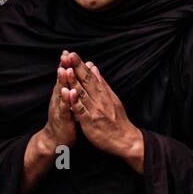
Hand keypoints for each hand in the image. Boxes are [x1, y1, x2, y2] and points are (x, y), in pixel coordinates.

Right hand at [37, 55, 77, 151]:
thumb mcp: (67, 102)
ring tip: (64, 69)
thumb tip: (71, 75)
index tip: (68, 51)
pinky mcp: (63, 118)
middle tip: (64, 54)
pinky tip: (68, 92)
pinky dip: (66, 100)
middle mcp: (59, 99)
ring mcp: (60, 108)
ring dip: (62, 81)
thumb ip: (69, 89)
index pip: (64, 77)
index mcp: (62, 94)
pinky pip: (65, 108)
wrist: (55, 139)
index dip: (66, 64)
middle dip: (63, 67)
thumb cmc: (64, 119)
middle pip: (61, 81)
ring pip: (61, 93)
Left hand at [61, 51, 143, 171]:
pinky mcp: (90, 121)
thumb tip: (94, 68)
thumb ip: (102, 84)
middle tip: (69, 55)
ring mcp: (95, 109)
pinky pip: (81, 110)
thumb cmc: (118, 120)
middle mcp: (100, 99)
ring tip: (66, 68)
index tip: (73, 54)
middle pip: (87, 81)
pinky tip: (69, 93)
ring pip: (83, 93)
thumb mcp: (112, 98)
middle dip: (77, 67)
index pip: (91, 76)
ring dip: (74, 81)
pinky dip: (75, 101)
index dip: (81, 65)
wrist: (126, 139)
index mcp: (104, 93)